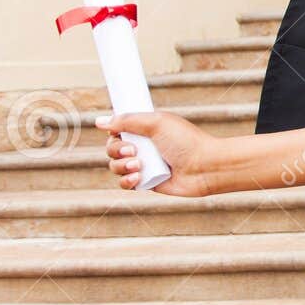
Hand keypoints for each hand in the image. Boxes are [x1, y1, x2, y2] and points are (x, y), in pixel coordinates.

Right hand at [100, 112, 218, 197]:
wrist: (205, 167)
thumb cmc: (186, 142)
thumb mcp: (156, 123)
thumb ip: (127, 120)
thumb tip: (99, 121)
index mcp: (146, 129)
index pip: (118, 129)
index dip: (114, 131)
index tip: (117, 132)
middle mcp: (143, 147)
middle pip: (112, 148)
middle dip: (116, 150)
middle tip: (132, 150)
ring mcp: (144, 165)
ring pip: (115, 166)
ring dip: (121, 166)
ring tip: (139, 165)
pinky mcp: (146, 183)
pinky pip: (124, 183)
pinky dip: (126, 181)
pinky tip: (137, 177)